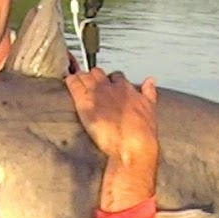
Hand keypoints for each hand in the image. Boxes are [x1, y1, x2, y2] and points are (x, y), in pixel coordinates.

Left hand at [65, 68, 158, 210]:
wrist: (132, 144)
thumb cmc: (142, 131)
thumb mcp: (151, 109)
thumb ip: (149, 92)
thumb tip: (150, 81)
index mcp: (126, 89)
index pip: (116, 77)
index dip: (110, 81)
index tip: (108, 86)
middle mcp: (111, 88)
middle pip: (99, 73)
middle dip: (94, 77)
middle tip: (90, 85)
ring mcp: (97, 94)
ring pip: (85, 76)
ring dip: (81, 78)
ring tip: (76, 82)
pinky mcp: (84, 102)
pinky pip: (74, 85)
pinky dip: (70, 81)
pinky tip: (68, 81)